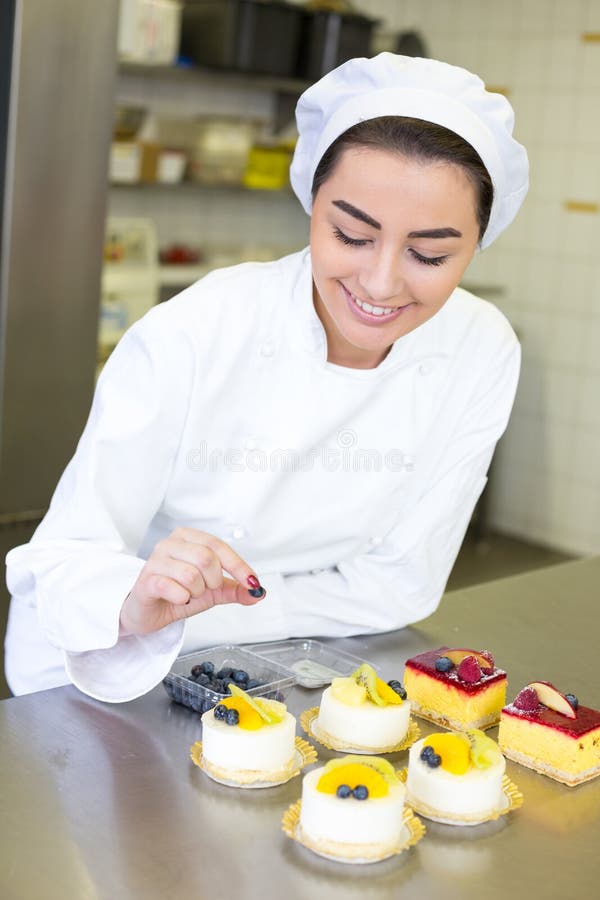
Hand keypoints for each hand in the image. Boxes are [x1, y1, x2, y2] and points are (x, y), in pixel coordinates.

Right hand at [120, 528, 264, 634]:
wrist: (148, 613)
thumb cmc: (178, 594)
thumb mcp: (212, 592)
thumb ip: (235, 589)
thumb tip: (259, 592)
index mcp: (188, 538)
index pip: (219, 546)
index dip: (238, 566)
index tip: (252, 582)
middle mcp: (170, 543)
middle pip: (206, 558)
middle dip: (213, 580)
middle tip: (205, 589)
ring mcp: (155, 560)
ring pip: (191, 574)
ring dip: (196, 592)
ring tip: (188, 595)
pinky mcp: (145, 580)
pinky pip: (172, 588)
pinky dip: (181, 598)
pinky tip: (177, 599)